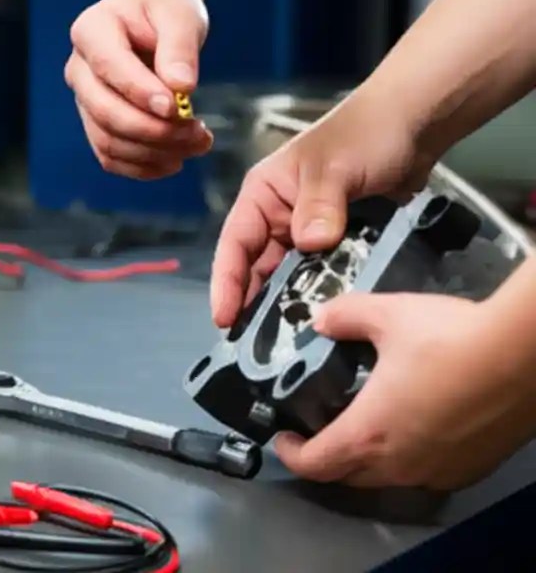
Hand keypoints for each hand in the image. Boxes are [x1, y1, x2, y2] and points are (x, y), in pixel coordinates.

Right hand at [66, 0, 213, 179]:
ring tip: (198, 144)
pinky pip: (110, 156)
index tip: (177, 106)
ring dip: (154, 152)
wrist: (151, 13)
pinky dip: (142, 167)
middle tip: (198, 132)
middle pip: (105, 111)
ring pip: (108, 140)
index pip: (109, 67)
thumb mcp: (179, 13)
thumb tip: (181, 88)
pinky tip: (175, 160)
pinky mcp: (96, 123)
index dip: (141, 92)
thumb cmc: (163, 7)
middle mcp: (79, 69)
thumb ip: (179, 47)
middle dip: (154, 130)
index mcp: (91, 31)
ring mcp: (84, 99)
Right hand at [210, 94, 433, 327]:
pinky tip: (328, 320)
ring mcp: (311, 231)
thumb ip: (319, 206)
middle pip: (258, 267)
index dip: (226, 283)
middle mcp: (280, 216)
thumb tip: (311, 244)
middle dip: (255, 304)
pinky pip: (326, 275)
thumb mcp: (334, 168)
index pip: (235, 244)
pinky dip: (326, 295)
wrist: (415, 125)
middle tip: (255, 346)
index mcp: (264, 195)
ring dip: (292, 303)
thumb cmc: (364, 135)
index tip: (224, 319)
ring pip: (292, 276)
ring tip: (288, 342)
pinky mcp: (342, 242)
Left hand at [274, 292, 535, 489]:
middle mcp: (398, 465)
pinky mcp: (470, 469)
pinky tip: (414, 430)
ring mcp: (437, 472)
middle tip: (320, 430)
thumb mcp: (386, 315)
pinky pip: (426, 474)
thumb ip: (345, 317)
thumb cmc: (448, 338)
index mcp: (367, 434)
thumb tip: (320, 320)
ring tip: (365, 428)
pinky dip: (408, 460)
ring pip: (388, 479)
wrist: (525, 356)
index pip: (314, 465)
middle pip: (347, 477)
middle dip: (327, 458)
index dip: (291, 454)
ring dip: (368, 462)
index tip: (283, 437)